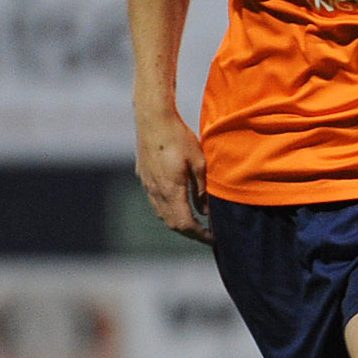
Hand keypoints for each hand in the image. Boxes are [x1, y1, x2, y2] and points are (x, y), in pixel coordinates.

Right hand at [135, 109, 211, 244]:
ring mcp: (147, 185)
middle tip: (207, 233)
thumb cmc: (178, 137)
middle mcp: (156, 192)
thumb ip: (202, 190)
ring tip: (195, 221)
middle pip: (172, 224)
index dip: (200, 235)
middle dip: (190, 232)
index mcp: (171, 190)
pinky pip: (156, 202)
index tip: (213, 238)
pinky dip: (170, 210)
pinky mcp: (144, 177)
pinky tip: (179, 203)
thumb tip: (207, 212)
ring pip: (162, 215)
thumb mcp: (199, 162)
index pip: (185, 224)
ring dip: (179, 222)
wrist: (152, 119)